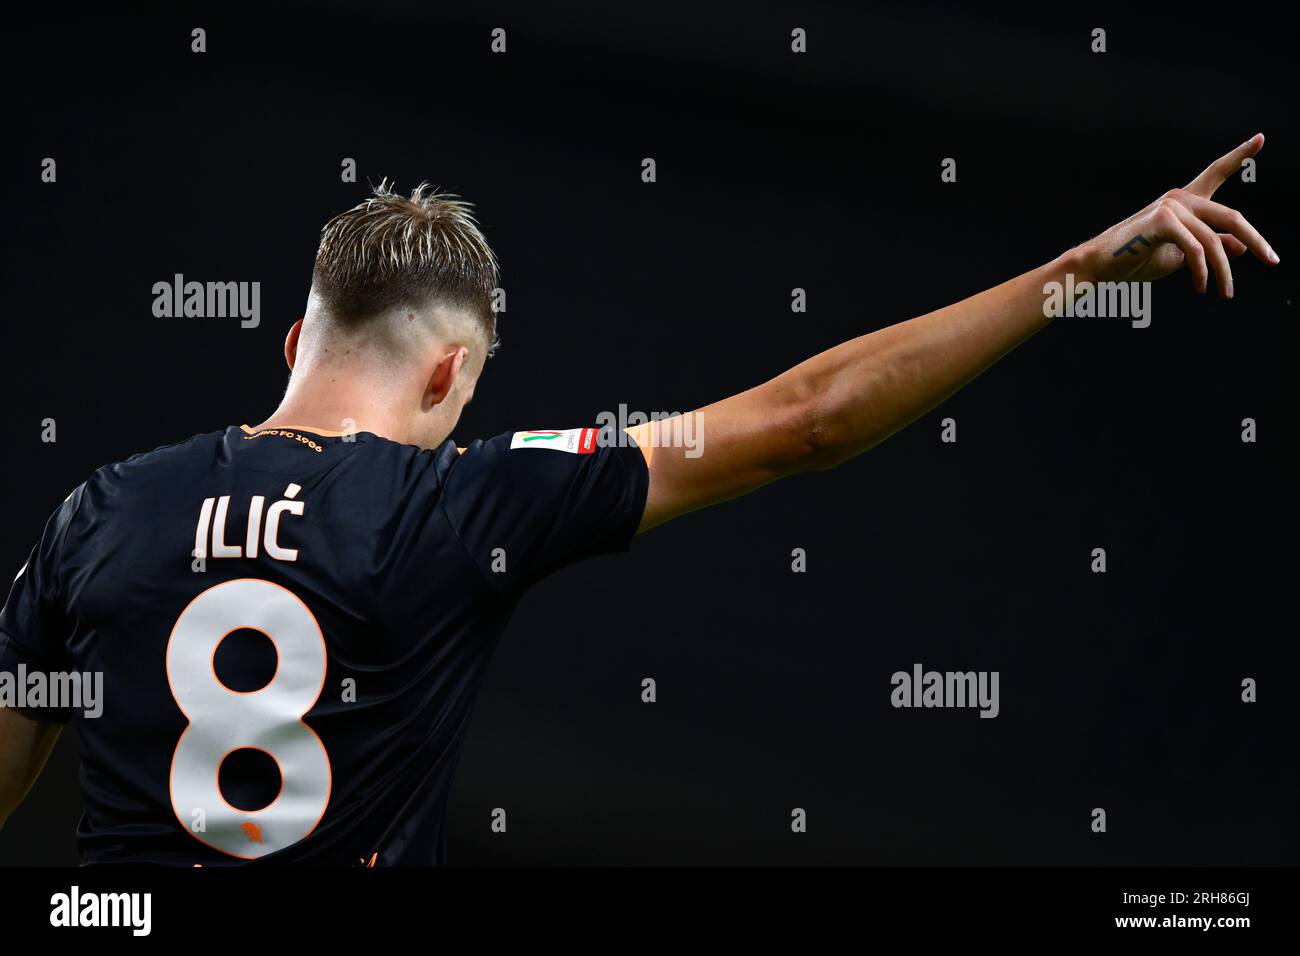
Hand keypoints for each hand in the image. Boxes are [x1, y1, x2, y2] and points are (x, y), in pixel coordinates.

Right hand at [1077, 134, 1278, 296]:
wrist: (1099, 266)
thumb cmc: (1134, 259)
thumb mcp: (1179, 255)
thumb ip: (1210, 245)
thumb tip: (1241, 245)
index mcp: (1184, 202)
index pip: (1216, 173)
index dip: (1239, 155)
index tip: (1261, 138)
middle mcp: (1180, 198)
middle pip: (1231, 216)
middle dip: (1256, 240)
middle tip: (1272, 260)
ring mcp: (1171, 207)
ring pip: (1214, 241)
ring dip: (1223, 271)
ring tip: (1225, 293)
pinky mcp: (1163, 221)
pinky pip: (1196, 248)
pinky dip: (1202, 271)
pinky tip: (1201, 286)